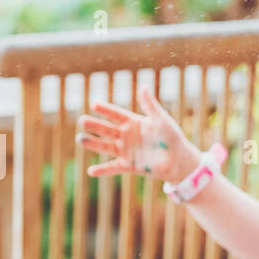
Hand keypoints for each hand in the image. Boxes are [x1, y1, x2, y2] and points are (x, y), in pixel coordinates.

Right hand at [77, 83, 202, 181]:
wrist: (179, 160)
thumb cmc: (172, 138)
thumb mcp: (161, 120)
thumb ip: (150, 105)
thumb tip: (142, 86)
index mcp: (133, 123)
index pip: (116, 114)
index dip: (105, 110)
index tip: (94, 104)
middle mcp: (126, 136)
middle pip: (106, 129)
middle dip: (94, 125)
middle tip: (81, 120)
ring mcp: (126, 151)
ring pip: (105, 146)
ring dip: (92, 143)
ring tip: (80, 139)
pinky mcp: (128, 166)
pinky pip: (113, 168)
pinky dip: (102, 170)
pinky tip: (91, 171)